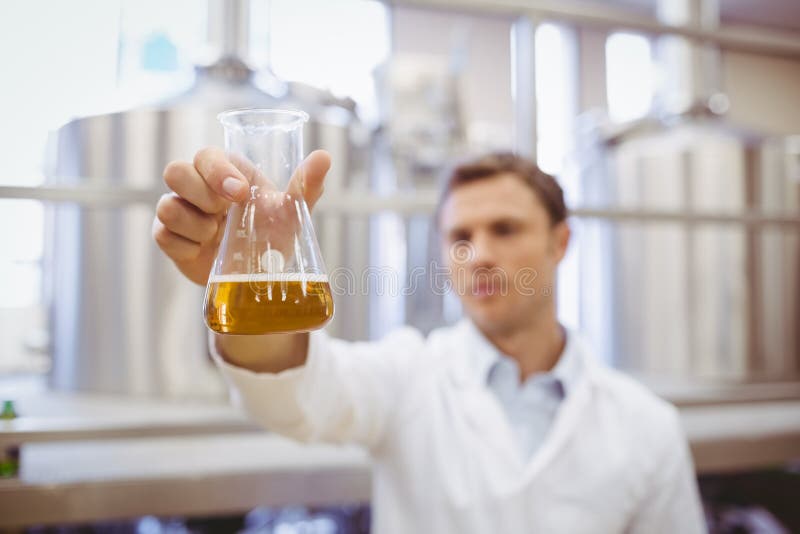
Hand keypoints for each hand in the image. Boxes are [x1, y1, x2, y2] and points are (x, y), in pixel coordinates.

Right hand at [152, 147, 330, 284]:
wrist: (257, 277)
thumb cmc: (273, 233)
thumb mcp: (292, 212)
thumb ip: (307, 185)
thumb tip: (324, 157)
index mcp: (226, 171)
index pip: (205, 155)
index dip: (217, 172)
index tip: (239, 194)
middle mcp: (197, 186)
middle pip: (174, 172)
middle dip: (201, 197)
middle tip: (225, 216)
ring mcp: (181, 211)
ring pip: (166, 206)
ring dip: (196, 227)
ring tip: (218, 237)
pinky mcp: (169, 238)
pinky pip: (163, 236)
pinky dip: (187, 247)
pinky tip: (207, 252)